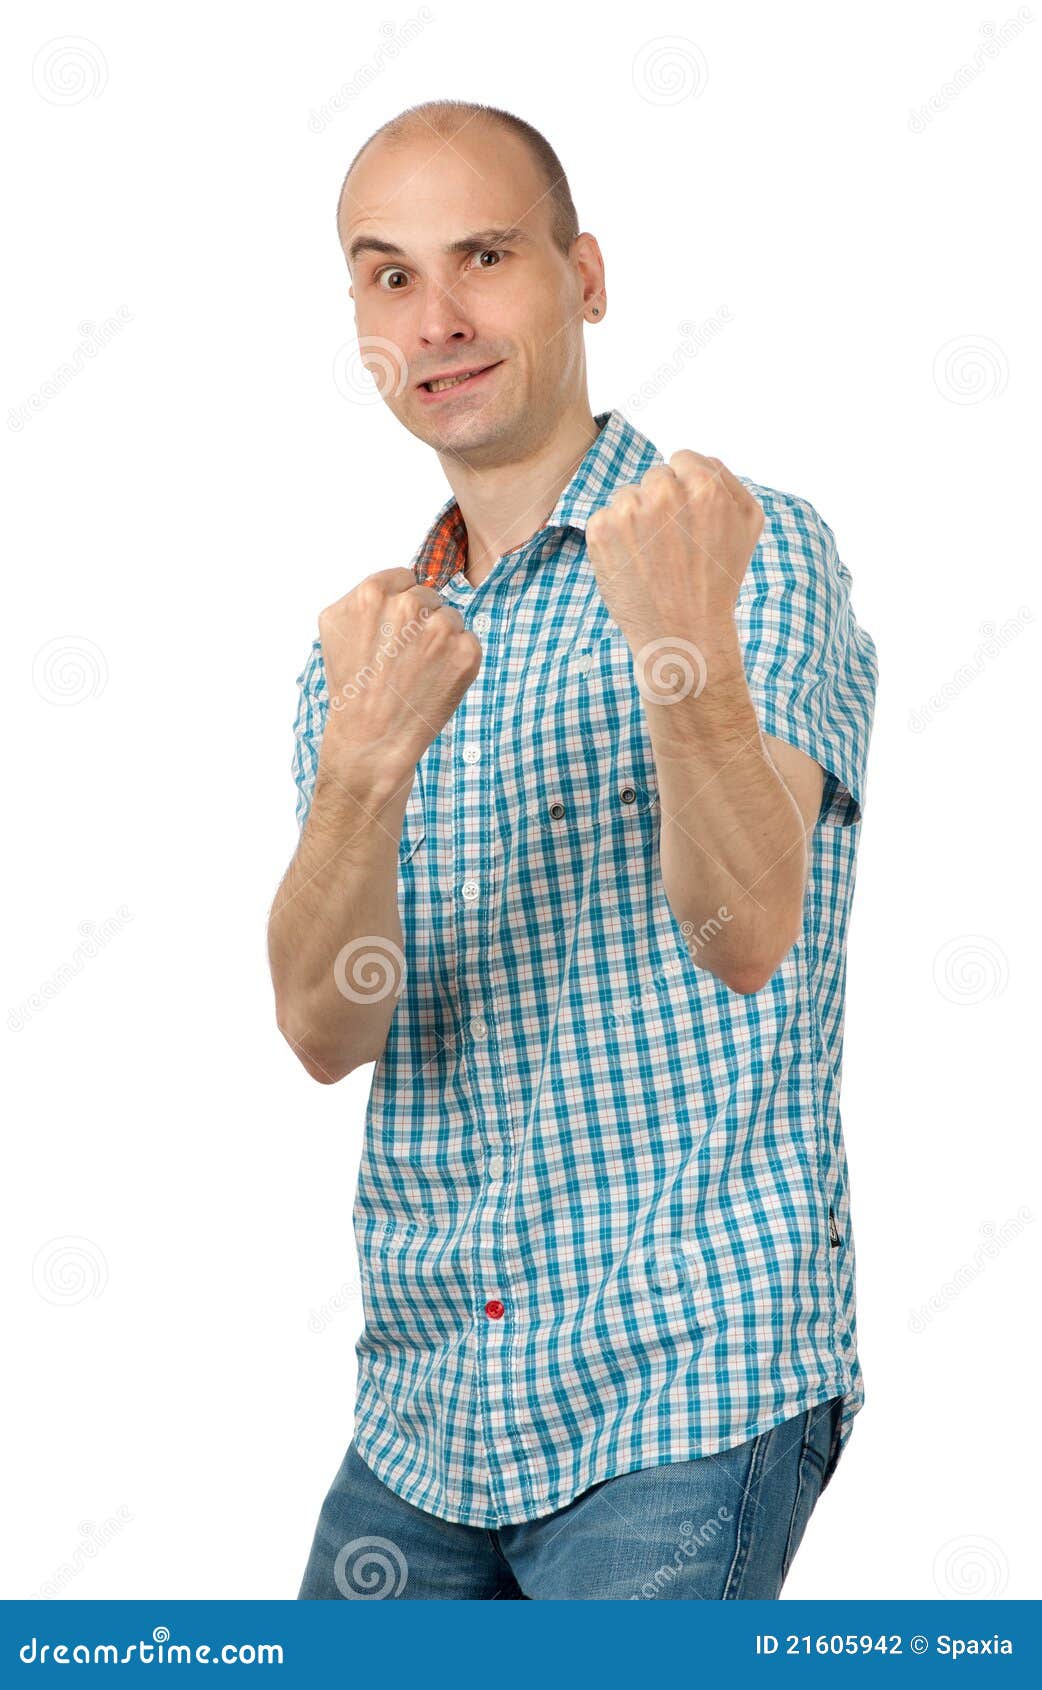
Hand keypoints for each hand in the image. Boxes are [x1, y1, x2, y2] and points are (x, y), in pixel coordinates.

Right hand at [318, 568, 481, 775]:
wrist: (371, 738)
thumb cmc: (351, 684)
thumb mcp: (334, 626)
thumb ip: (363, 594)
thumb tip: (397, 582)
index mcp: (374, 592)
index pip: (404, 579)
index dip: (398, 607)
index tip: (390, 632)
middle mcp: (410, 605)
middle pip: (430, 597)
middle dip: (420, 622)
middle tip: (402, 658)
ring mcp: (441, 629)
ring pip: (451, 618)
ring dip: (440, 640)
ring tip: (417, 671)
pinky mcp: (466, 653)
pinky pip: (468, 642)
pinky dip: (457, 660)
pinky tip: (434, 680)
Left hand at [584, 451, 764, 655]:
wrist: (684, 633)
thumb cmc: (718, 580)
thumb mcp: (747, 523)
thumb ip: (727, 479)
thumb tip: (698, 461)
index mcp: (704, 484)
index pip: (681, 460)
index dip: (685, 490)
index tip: (688, 520)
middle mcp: (665, 491)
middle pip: (654, 477)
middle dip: (661, 504)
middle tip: (672, 545)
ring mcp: (629, 510)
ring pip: (628, 496)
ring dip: (636, 520)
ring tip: (654, 557)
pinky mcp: (601, 531)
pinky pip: (605, 517)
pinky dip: (614, 538)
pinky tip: (634, 563)